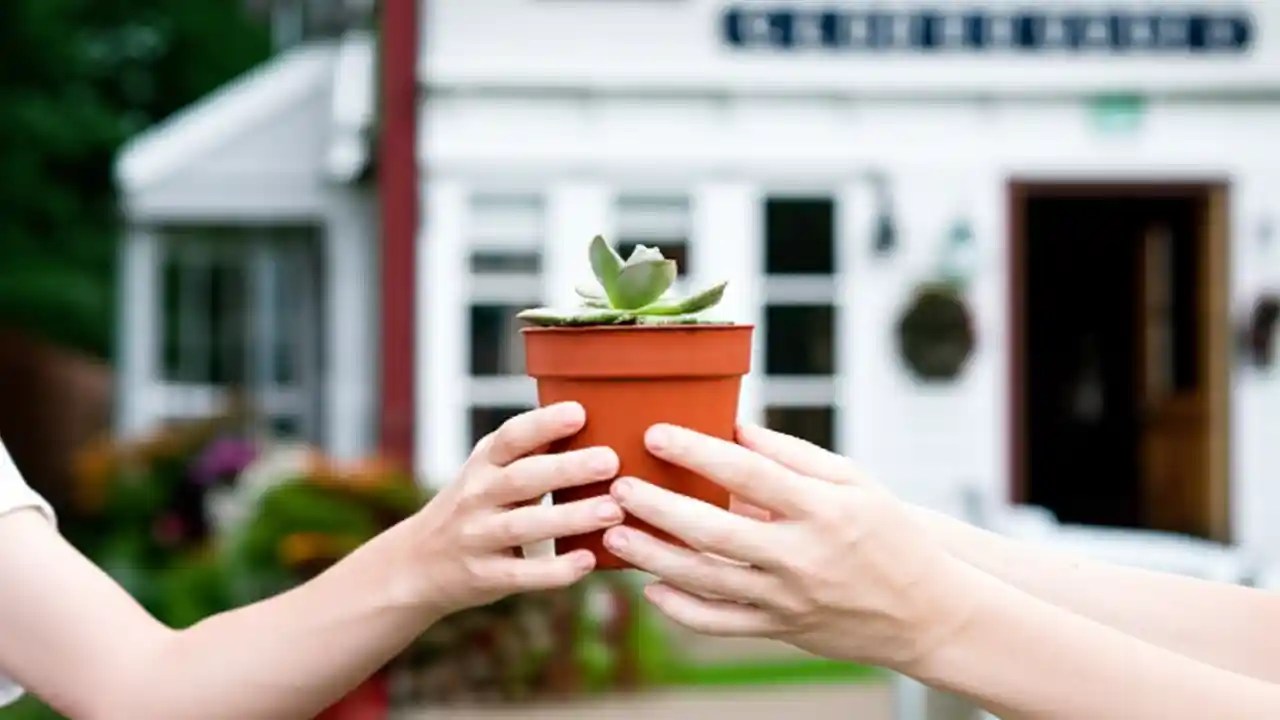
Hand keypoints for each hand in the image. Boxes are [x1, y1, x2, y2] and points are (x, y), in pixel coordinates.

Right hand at [390, 402, 623, 616]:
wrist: (417, 564)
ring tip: (612, 510)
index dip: (542, 424)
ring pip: (524, 526)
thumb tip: (586, 417)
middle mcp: (475, 497)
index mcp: (481, 465)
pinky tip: (588, 561)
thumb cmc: (472, 509)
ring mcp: (477, 538)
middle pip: (521, 479)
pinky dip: (555, 569)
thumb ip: (527, 453)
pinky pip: (522, 573)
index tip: (579, 413)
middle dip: (566, 469)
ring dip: (570, 518)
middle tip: (611, 461)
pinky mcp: (484, 576)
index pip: (509, 438)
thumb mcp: (486, 473)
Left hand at [601, 423, 971, 669]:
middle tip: (618, 485)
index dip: (698, 451)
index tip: (655, 432)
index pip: (750, 475)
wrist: (926, 613)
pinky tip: (651, 588)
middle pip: (715, 532)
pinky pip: (721, 624)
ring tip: (614, 533)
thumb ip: (795, 455)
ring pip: (707, 581)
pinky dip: (681, 609)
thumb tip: (736, 428)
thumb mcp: (855, 481)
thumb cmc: (889, 534)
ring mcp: (789, 599)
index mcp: (824, 510)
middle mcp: (802, 557)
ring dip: (654, 558)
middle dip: (658, 508)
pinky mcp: (781, 630)